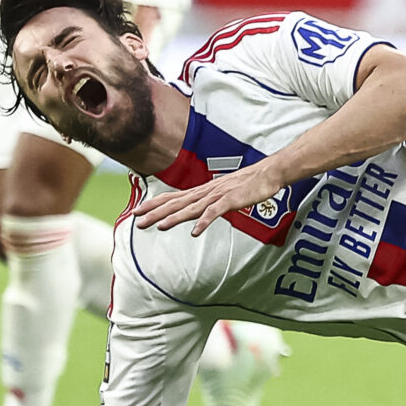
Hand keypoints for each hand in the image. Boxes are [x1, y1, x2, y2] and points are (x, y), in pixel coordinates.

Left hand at [134, 159, 283, 234]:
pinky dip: (204, 221)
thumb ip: (209, 202)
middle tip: (137, 221)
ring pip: (191, 208)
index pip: (172, 197)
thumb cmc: (248, 184)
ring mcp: (217, 196)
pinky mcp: (230, 200)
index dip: (154, 204)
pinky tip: (196, 232)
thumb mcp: (223, 193)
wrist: (268, 173)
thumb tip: (197, 210)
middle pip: (176, 203)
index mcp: (202, 191)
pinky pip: (215, 212)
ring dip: (174, 218)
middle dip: (156, 212)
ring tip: (159, 226)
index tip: (137, 211)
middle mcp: (205, 192)